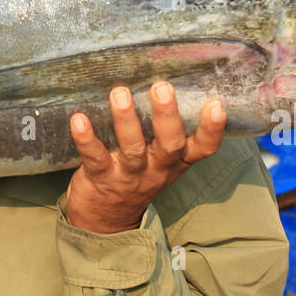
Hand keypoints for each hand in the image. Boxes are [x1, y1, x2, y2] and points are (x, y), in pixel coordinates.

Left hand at [64, 81, 224, 233]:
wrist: (106, 219)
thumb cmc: (138, 174)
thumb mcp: (161, 158)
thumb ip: (167, 127)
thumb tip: (168, 76)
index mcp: (176, 161)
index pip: (203, 148)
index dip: (212, 130)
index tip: (216, 105)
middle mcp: (157, 168)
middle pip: (169, 145)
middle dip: (167, 116)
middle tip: (162, 87)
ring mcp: (129, 175)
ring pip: (133, 149)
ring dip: (126, 120)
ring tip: (120, 93)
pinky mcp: (101, 178)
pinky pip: (95, 158)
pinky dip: (86, 138)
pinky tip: (79, 119)